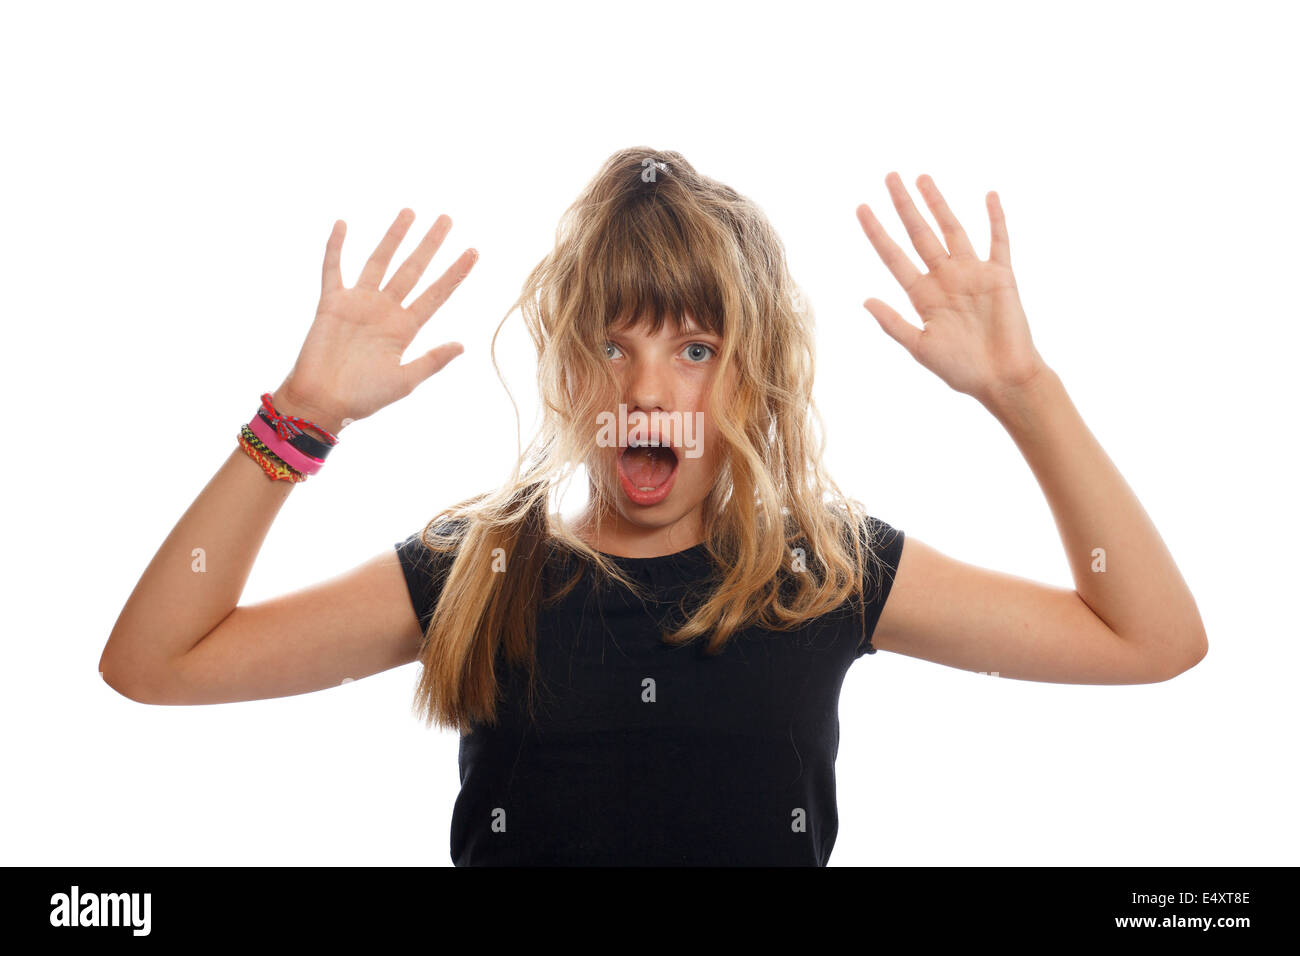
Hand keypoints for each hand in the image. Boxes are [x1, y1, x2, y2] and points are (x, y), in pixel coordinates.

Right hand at [276, 208, 476, 429]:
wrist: (323, 402)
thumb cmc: (363, 397)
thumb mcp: (405, 381)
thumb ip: (432, 360)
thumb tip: (462, 345)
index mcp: (405, 328)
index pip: (436, 294)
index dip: (455, 273)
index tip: (474, 252)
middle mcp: (384, 310)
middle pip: (413, 269)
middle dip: (430, 244)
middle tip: (447, 218)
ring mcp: (358, 304)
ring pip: (379, 261)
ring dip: (394, 237)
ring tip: (410, 212)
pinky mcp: (331, 304)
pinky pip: (333, 269)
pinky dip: (336, 247)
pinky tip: (343, 224)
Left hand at [856, 172, 1047, 408]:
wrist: (1002, 379)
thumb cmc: (962, 369)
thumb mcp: (920, 347)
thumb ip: (893, 323)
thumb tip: (864, 301)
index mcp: (923, 295)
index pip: (894, 256)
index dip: (877, 233)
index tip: (861, 208)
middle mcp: (945, 278)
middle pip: (920, 234)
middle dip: (904, 206)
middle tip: (889, 176)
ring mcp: (972, 274)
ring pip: (952, 230)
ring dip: (938, 204)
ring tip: (922, 178)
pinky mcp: (1000, 276)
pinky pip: (998, 241)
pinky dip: (995, 219)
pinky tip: (989, 196)